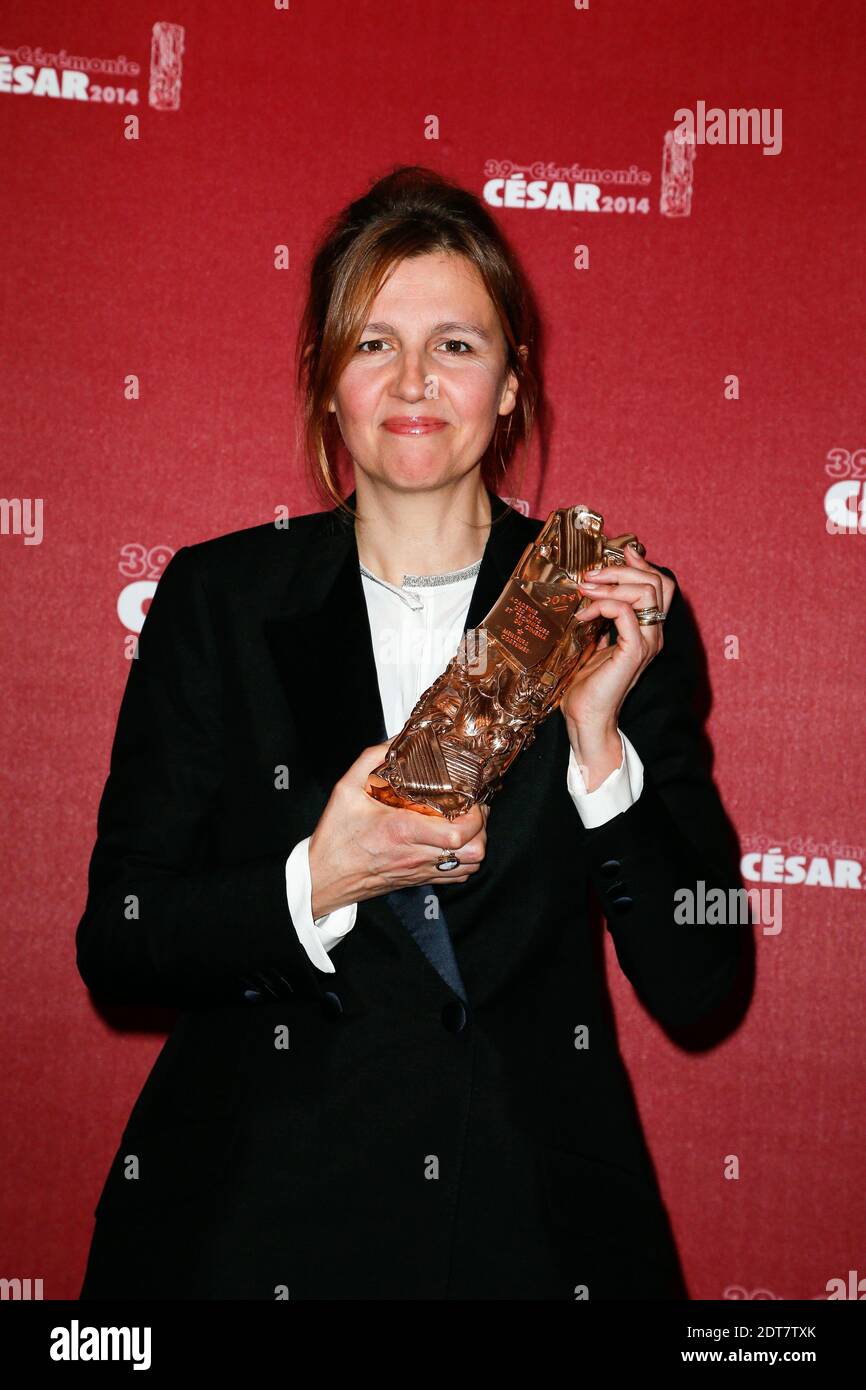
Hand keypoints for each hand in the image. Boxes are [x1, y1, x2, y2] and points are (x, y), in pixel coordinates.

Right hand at [308, 740, 488, 917]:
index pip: (458, 833)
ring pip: (470, 866)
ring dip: (475, 844)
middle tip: (473, 809)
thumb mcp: (347, 789)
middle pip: (473, 851)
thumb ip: (372, 759)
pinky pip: (457, 877)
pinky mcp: (419, 879)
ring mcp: (420, 870)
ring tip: (467, 824)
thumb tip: (397, 739)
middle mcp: (416, 854)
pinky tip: (454, 842)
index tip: (471, 799)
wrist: (324, 876)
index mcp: (402, 830)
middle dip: (482, 829)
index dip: (475, 817)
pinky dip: (465, 859)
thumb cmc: (335, 837)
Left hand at [560, 542, 675, 750]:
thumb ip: (603, 615)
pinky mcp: (633, 652)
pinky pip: (626, 613)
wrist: (586, 716)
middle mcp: (653, 634)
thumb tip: (596, 586)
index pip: (662, 585)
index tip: (618, 552)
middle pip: (657, 582)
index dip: (642, 564)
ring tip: (585, 591)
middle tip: (590, 575)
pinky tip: (585, 615)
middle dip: (621, 569)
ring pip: (646, 592)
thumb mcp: (595, 638)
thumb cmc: (587, 683)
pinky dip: (604, 605)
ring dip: (612, 583)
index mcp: (647, 629)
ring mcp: (646, 643)